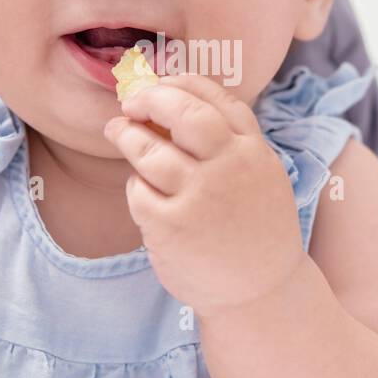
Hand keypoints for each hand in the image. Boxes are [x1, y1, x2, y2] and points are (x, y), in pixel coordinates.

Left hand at [102, 73, 304, 319]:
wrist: (261, 294)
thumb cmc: (253, 228)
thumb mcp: (260, 175)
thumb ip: (228, 139)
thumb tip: (174, 99)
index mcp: (252, 151)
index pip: (216, 99)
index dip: (181, 83)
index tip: (160, 83)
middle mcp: (229, 169)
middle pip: (181, 113)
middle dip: (149, 99)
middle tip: (131, 102)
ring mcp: (200, 198)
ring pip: (148, 151)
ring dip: (126, 135)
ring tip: (117, 130)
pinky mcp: (171, 228)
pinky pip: (138, 192)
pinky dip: (136, 187)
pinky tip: (143, 193)